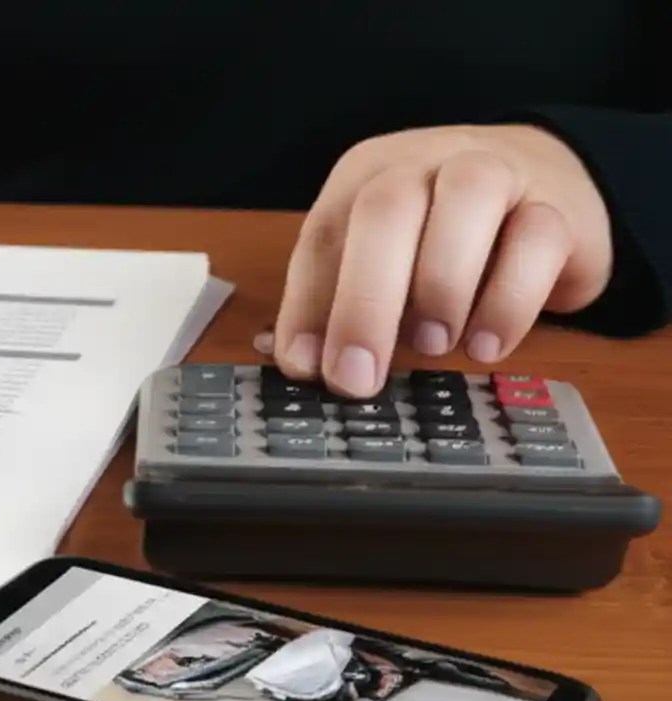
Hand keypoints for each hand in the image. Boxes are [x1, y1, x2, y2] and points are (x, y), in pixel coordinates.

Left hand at [263, 124, 612, 396]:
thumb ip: (337, 302)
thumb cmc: (442, 233)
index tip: (307, 368)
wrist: (548, 181)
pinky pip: (538, 240)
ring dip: (441, 284)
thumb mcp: (382, 260)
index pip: (324, 234)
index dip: (308, 305)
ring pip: (468, 198)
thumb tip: (303, 363)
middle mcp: (426, 162)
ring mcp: (498, 173)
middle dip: (365, 301)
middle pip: (387, 208)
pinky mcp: (560, 207)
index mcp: (366, 176)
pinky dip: (509, 301)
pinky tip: (486, 345)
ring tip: (432, 346)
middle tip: (359, 376)